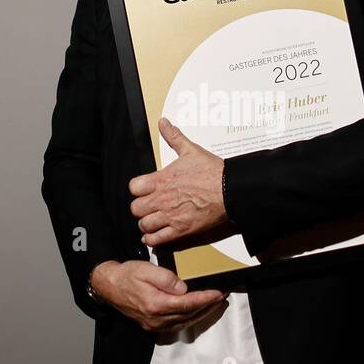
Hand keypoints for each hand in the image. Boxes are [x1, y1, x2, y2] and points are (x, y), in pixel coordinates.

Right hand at [91, 260, 227, 332]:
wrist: (108, 286)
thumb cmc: (126, 275)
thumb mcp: (146, 270)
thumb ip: (166, 279)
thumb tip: (184, 288)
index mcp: (156, 304)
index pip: (188, 303)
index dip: (206, 298)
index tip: (219, 293)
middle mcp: (156, 319)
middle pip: (189, 315)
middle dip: (208, 306)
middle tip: (222, 297)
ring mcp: (154, 325)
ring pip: (185, 323)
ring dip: (202, 314)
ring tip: (214, 304)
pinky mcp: (152, 326)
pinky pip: (177, 326)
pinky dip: (190, 319)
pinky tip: (197, 313)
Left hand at [129, 117, 227, 246]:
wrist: (230, 189)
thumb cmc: (212, 172)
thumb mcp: (190, 150)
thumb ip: (174, 137)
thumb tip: (164, 123)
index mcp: (162, 179)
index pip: (133, 188)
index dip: (137, 190)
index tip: (142, 191)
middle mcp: (162, 199)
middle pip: (136, 208)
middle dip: (140, 208)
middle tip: (147, 206)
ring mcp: (171, 216)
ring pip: (144, 225)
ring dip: (146, 224)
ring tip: (151, 221)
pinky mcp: (181, 230)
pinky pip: (158, 240)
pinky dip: (152, 240)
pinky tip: (153, 236)